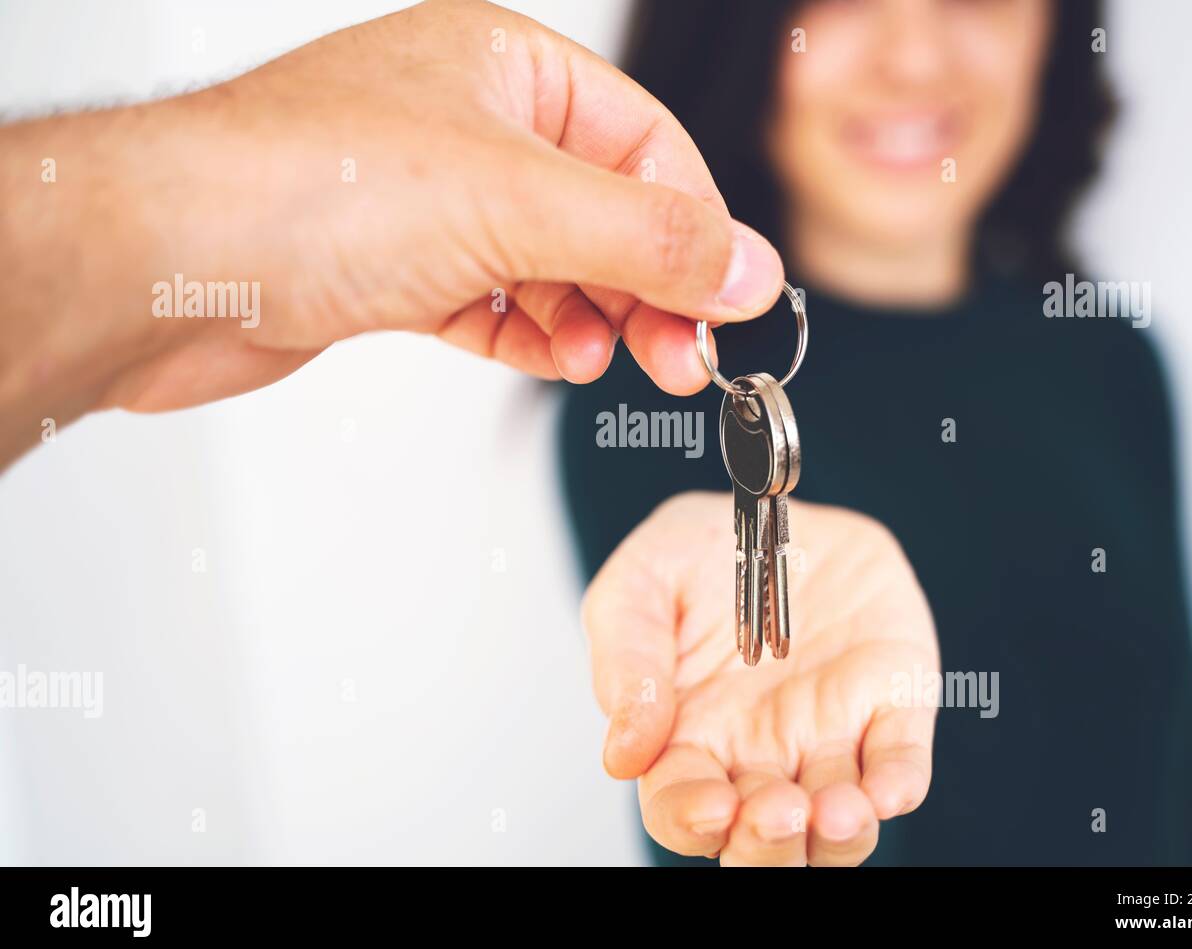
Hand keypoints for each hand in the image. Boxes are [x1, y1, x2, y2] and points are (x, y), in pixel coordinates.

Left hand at [0, 0, 782, 463]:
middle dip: (648, 288)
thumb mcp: (516, 204)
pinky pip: (495, 304)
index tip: (728, 302)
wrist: (164, 263)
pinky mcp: (396, 268)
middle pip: (604, 211)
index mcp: (506, 68)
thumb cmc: (302, 188)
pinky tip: (549, 359)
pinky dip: (530, 336)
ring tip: (601, 359)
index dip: (694, 227)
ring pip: (553, 265)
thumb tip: (748, 267)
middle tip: (683, 355)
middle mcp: (472, 126)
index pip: (646, 146)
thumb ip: (647, 239)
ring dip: (589, 319)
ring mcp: (432, 199)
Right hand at [583, 492, 938, 866]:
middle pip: (762, 840)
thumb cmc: (701, 551)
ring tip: (838, 810)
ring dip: (840, 836)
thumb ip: (625, 662)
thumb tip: (621, 754)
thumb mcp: (640, 582)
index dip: (691, 820)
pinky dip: (896, 786)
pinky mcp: (890, 705)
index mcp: (688, 736)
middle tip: (776, 812)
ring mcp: (828, 737)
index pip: (681, 809)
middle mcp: (759, 754)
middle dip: (769, 846)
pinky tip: (886, 790)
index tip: (710, 804)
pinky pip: (900, 763)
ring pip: (838, 825)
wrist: (778, 497)